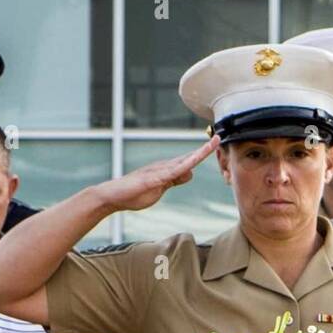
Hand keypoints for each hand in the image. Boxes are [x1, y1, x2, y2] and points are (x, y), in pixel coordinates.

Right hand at [96, 137, 219, 213]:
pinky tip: (194, 162)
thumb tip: (190, 172)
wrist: (112, 196)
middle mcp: (164, 166)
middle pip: (189, 156)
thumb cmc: (133, 193)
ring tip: (213, 143)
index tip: (215, 144)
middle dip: (205, 148)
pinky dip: (184, 166)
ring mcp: (158, 171)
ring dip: (199, 153)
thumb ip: (175, 180)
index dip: (202, 153)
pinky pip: (172, 172)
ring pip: (184, 160)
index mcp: (167, 169)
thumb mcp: (160, 188)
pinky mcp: (152, 178)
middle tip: (219, 137)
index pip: (188, 160)